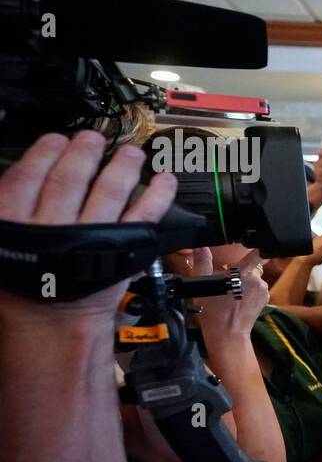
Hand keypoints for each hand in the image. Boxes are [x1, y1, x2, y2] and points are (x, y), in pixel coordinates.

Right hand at [0, 130, 175, 328]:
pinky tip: (165, 181)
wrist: (54, 322)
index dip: (44, 153)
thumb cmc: (28, 283)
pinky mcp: (123, 251)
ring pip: (109, 192)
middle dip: (85, 153)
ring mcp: (91, 238)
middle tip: (94, 139)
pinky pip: (144, 216)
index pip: (27, 176)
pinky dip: (158, 196)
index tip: (56, 139)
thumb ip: (9, 209)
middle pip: (70, 179)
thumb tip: (21, 174)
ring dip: (123, 166)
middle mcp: (53, 228)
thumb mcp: (3, 244)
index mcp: (14, 224)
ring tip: (132, 153)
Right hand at [186, 248, 268, 344]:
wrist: (227, 334)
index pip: (258, 253)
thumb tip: (201, 247)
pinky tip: (239, 299)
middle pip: (251, 267)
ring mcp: (263, 289)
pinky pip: (258, 288)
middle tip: (227, 281)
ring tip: (231, 293)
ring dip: (245, 281)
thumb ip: (202, 263)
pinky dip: (250, 290)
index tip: (254, 243)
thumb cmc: (213, 311)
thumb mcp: (202, 285)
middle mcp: (257, 279)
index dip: (258, 246)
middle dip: (241, 271)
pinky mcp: (266, 298)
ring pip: (254, 278)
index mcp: (243, 273)